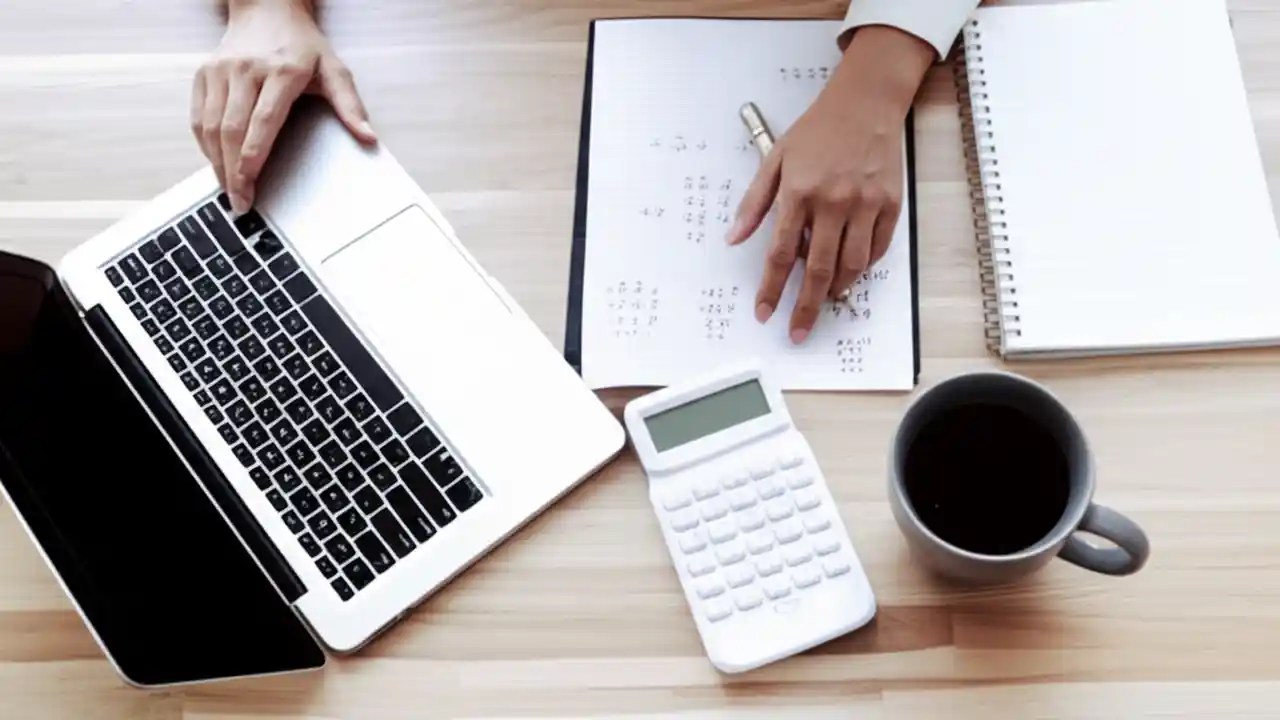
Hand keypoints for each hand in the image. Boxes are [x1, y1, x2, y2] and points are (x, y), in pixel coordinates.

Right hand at [192, 0, 376, 213]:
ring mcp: (221, 71)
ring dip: (216, 163)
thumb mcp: (334, 70)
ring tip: (227, 189)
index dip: (252, 161)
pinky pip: (197, 117)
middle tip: (239, 202)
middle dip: (232, 172)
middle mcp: (246, 70)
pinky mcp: (204, 73)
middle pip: (231, 131)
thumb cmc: (302, 45)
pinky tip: (216, 163)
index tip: (251, 188)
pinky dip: (205, 145)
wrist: (267, 8)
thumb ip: (350, 106)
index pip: (263, 124)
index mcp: (281, 72)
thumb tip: (368, 138)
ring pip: (209, 126)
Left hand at [726, 26, 933, 343]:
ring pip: (853, 265)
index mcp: (799, 192)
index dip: (772, 289)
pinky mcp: (890, 203)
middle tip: (798, 331)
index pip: (781, 254)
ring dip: (838, 289)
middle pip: (819, 270)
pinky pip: (877, 249)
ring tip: (827, 297)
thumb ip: (754, 203)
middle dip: (807, 307)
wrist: (866, 103)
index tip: (765, 313)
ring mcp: (866, 204)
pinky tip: (851, 269)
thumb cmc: (817, 130)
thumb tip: (734, 239)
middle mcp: (834, 201)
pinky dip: (863, 266)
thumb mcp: (775, 158)